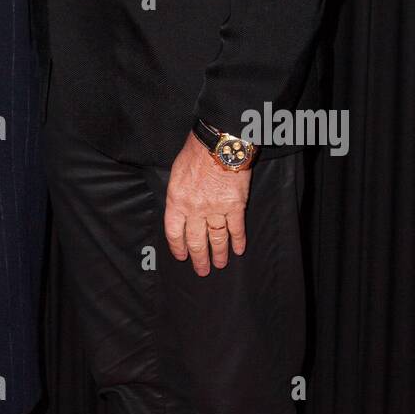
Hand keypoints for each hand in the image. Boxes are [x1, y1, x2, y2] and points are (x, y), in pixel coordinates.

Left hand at [164, 130, 251, 274]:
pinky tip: (239, 250)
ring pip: (217, 238)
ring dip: (219, 254)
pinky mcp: (235, 206)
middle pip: (196, 240)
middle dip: (199, 258)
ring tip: (220, 264)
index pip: (175, 233)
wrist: (218, 142)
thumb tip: (180, 209)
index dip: (178, 247)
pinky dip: (238, 240)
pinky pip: (236, 228)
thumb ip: (178, 195)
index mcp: (177, 201)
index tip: (182, 256)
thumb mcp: (176, 173)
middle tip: (202, 270)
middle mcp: (194, 209)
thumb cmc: (195, 152)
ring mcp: (216, 209)